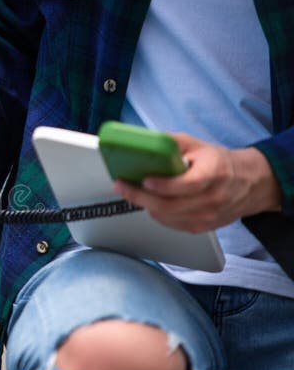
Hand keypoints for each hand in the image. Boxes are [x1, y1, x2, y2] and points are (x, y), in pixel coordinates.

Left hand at [113, 133, 282, 232]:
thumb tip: (144, 142)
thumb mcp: (197, 145)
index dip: (165, 185)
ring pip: (167, 216)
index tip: (145, 180)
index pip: (188, 184)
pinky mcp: (201, 227)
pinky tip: (151, 201)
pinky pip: (171, 223)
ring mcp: (208, 216)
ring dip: (145, 204)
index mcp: (215, 173)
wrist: (247, 184)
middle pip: (171, 205)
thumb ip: (171, 143)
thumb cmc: (219, 163)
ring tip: (132, 191)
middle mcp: (213, 198)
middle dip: (140, 196)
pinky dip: (157, 213)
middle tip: (122, 186)